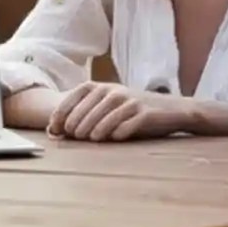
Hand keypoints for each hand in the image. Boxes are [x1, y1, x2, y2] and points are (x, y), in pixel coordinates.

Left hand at [47, 82, 184, 141]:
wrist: (173, 110)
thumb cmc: (134, 112)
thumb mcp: (111, 106)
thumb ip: (87, 114)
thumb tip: (56, 131)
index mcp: (103, 87)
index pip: (76, 95)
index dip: (63, 110)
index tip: (54, 127)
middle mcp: (115, 91)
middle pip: (89, 108)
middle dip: (77, 123)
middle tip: (73, 137)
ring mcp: (131, 102)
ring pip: (106, 117)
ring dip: (96, 129)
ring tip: (90, 139)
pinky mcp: (145, 114)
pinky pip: (128, 124)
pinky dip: (119, 132)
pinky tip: (114, 139)